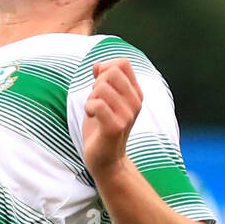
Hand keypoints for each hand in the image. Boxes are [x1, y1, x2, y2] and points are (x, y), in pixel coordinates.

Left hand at [82, 59, 142, 175]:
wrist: (106, 160)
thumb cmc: (102, 128)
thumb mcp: (102, 100)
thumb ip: (102, 81)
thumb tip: (97, 64)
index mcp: (135, 93)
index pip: (122, 63)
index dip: (105, 69)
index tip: (100, 86)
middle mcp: (136, 102)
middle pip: (111, 72)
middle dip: (96, 83)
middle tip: (96, 101)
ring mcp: (128, 115)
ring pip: (101, 88)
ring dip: (91, 98)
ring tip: (94, 112)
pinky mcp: (116, 127)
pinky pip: (97, 104)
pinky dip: (89, 108)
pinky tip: (91, 117)